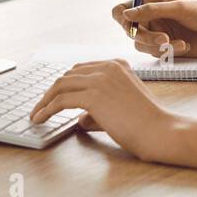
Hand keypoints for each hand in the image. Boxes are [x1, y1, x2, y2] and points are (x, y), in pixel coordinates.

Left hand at [29, 59, 175, 161]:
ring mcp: (101, 79)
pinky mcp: (94, 96)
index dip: (64, 84)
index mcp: (117, 65)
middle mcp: (108, 67)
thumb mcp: (123, 105)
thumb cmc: (147, 123)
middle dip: (50, 92)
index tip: (52, 96)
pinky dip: (47, 110)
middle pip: (68, 75)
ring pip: (60, 85)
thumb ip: (101, 108)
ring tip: (36, 115)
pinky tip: (40, 119)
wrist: (160, 131)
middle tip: (40, 106)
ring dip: (44, 101)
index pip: (81, 69)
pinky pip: (61, 101)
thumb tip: (81, 119)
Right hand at [111, 0, 196, 59]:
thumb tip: (126, 14)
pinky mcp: (168, 50)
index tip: (128, 24)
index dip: (121, 16)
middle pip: (130, 30)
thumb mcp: (180, 8)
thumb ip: (152, 10)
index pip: (123, 9)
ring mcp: (159, 34)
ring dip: (158, 46)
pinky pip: (156, 54)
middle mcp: (153, 18)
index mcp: (154, 3)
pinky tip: (187, 46)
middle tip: (162, 39)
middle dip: (145, 36)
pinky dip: (169, 52)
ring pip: (141, 45)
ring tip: (179, 43)